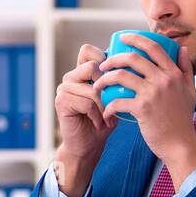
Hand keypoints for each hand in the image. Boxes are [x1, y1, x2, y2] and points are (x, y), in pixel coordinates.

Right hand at [55, 42, 117, 162]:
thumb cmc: (104, 122)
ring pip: (91, 88)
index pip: (88, 50)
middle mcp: (71, 77)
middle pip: (92, 67)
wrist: (89, 146)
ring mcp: (64, 88)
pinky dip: (97, 115)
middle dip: (107, 86)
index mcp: (82, 72)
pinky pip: (86, 102)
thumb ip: (117, 81)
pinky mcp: (61, 101)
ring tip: (106, 117)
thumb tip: (134, 66)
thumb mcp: (114, 99)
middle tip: (111, 104)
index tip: (114, 76)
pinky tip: (99, 124)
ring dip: (103, 105)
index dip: (102, 58)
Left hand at [96, 33, 195, 165]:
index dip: (136, 38)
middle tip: (104, 64)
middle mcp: (164, 80)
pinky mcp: (142, 109)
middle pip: (133, 58)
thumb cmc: (183, 119)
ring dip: (105, 78)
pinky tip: (105, 111)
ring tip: (98, 84)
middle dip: (114, 58)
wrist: (180, 144)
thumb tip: (184, 48)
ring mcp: (153, 94)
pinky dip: (108, 106)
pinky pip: (118, 101)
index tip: (123, 38)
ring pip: (121, 76)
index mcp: (174, 74)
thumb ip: (186, 69)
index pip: (154, 48)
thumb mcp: (190, 90)